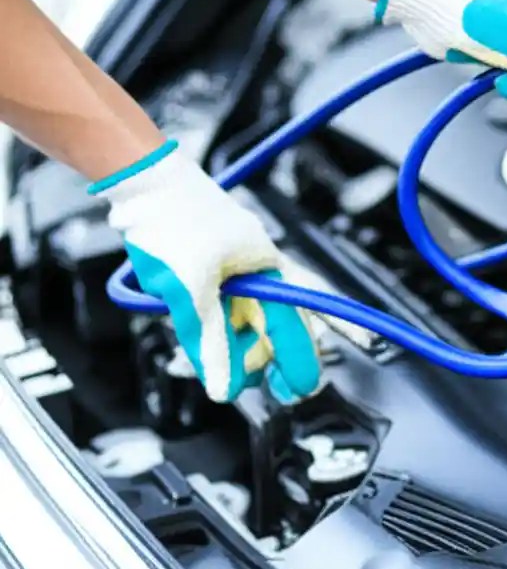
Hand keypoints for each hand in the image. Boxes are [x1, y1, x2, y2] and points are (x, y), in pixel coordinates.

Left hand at [90, 141, 320, 403]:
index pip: (293, 327)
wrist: (143, 178)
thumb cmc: (171, 222)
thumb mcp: (188, 291)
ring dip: (247, 346)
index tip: (301, 389)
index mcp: (268, 270)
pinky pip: (232, 307)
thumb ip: (210, 341)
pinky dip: (227, 329)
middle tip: (279, 389)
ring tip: (228, 369)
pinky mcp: (218, 265)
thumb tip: (224, 387)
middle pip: (285, 325)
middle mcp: (263, 268)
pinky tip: (213, 344)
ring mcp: (241, 266)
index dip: (300, 361)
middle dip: (283, 358)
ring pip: (257, 318)